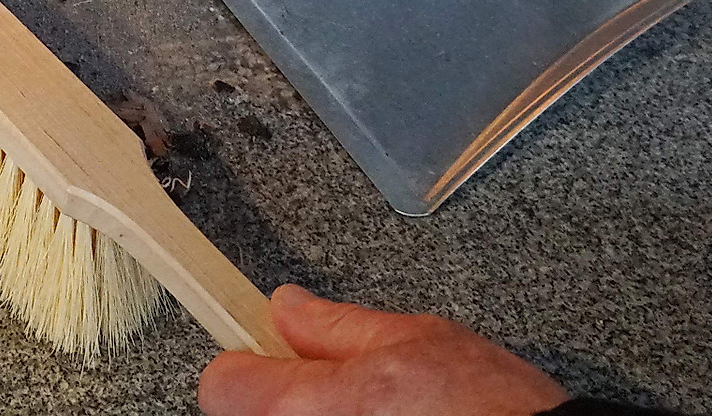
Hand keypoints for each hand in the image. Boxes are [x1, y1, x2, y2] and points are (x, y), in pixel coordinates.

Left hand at [198, 285, 568, 415]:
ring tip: (377, 413)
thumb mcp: (414, 336)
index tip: (267, 354)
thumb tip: (285, 307)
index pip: (222, 387)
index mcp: (315, 408)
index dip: (246, 362)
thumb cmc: (488, 408)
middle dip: (291, 395)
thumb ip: (338, 325)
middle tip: (342, 387)